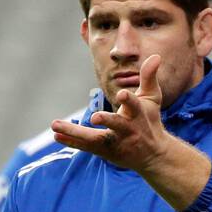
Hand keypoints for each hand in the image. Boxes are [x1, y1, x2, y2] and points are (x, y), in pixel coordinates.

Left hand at [51, 54, 172, 173]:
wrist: (153, 155)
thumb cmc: (149, 121)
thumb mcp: (152, 98)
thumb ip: (149, 77)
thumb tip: (155, 56)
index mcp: (138, 115)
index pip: (135, 105)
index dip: (128, 100)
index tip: (121, 94)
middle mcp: (128, 130)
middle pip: (116, 124)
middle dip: (107, 120)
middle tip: (94, 117)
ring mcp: (116, 142)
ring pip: (95, 139)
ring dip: (76, 133)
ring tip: (56, 126)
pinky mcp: (106, 152)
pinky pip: (87, 147)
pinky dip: (72, 141)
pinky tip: (56, 135)